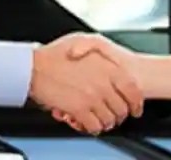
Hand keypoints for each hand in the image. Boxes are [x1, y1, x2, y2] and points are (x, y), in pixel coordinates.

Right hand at [28, 33, 142, 134]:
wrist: (34, 68)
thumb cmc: (55, 54)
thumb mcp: (85, 42)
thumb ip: (103, 53)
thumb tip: (114, 62)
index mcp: (108, 67)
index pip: (133, 90)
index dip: (135, 103)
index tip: (134, 108)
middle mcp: (103, 83)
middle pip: (122, 108)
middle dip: (118, 115)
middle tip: (113, 115)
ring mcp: (92, 97)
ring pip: (109, 119)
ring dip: (104, 122)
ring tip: (98, 120)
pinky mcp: (79, 109)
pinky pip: (94, 126)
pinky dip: (92, 128)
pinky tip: (86, 123)